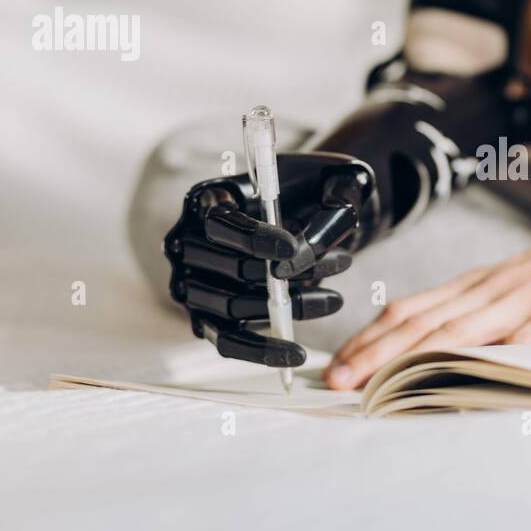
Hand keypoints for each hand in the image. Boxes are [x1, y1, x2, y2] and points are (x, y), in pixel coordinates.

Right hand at [163, 153, 373, 366]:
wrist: (320, 207)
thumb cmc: (324, 188)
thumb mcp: (342, 179)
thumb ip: (336, 201)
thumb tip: (309, 249)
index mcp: (211, 197)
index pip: (221, 222)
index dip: (254, 239)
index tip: (294, 249)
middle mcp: (189, 240)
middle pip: (229, 267)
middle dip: (289, 273)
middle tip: (342, 264)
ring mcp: (192, 282)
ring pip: (233, 305)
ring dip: (289, 306)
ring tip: (335, 299)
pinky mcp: (206, 316)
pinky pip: (227, 341)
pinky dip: (261, 350)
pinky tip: (297, 352)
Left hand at [324, 189, 530, 388]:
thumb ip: (497, 318)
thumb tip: (462, 351)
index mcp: (484, 285)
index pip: (414, 309)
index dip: (372, 337)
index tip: (341, 362)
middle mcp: (493, 289)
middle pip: (419, 321)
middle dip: (370, 353)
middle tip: (334, 379)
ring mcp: (523, 299)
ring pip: (451, 330)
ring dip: (405, 358)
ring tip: (372, 382)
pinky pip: (513, 339)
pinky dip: (481, 358)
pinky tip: (457, 376)